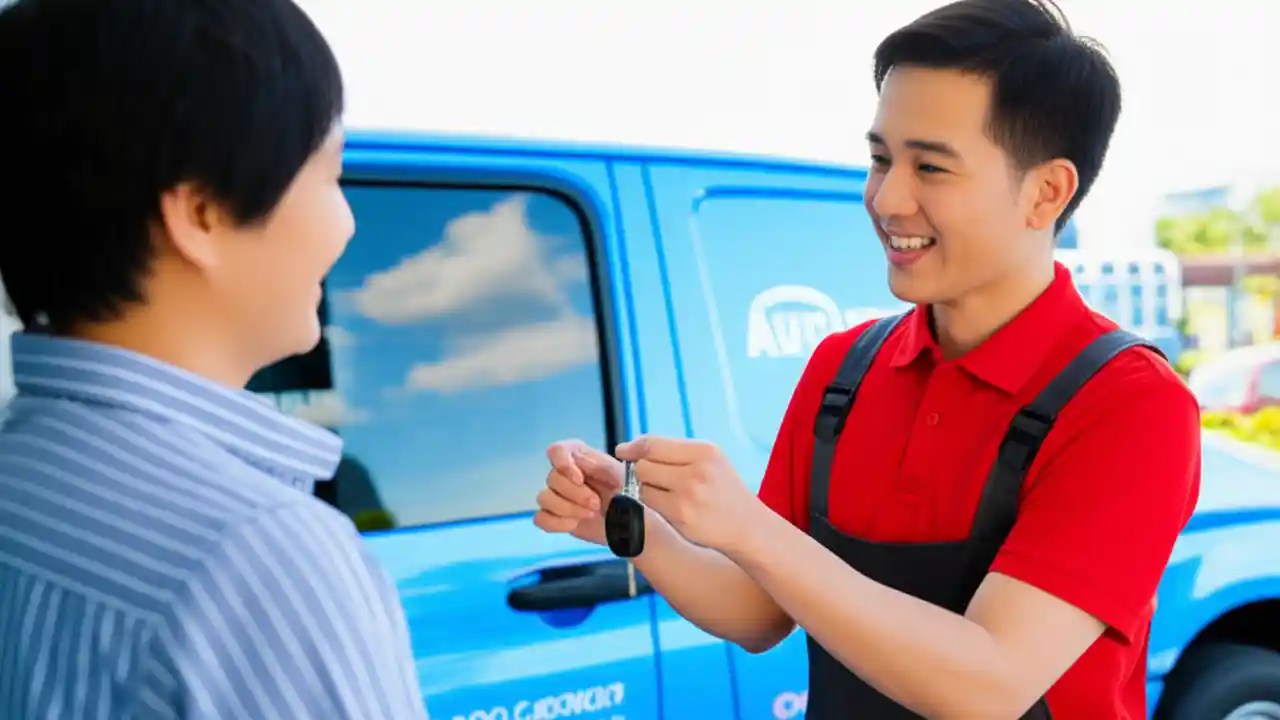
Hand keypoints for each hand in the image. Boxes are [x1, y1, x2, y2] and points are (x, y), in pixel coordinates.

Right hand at [534, 439, 623, 545]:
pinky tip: (575, 524)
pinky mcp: (555, 517)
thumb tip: (578, 458)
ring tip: (590, 514)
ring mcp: (558, 496)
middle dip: (575, 494)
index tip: (579, 479)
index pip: (557, 450)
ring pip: (544, 498)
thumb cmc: (628, 494)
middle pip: (552, 478)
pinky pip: (541, 518)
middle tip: (596, 504)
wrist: (631, 522)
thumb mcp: (621, 475)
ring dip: (568, 509)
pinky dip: (557, 523)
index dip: (563, 463)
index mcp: (580, 458)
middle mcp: (564, 474)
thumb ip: (599, 464)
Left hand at [614, 435, 761, 554]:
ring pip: (643, 484)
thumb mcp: (711, 461)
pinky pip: (649, 504)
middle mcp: (696, 470)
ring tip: (664, 493)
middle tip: (650, 477)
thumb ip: (678, 452)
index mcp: (704, 451)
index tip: (623, 450)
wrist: (747, 526)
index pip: (653, 444)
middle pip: (644, 464)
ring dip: (645, 487)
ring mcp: (688, 495)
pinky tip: (668, 506)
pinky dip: (651, 504)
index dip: (632, 447)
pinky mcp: (680, 516)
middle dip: (640, 469)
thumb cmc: (724, 491)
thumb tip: (636, 447)